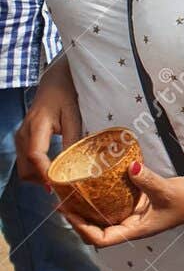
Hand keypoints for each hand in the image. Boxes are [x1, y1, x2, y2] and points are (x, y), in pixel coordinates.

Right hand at [15, 58, 81, 184]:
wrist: (54, 83)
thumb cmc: (66, 96)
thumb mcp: (74, 116)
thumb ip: (73, 140)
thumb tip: (75, 166)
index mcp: (37, 125)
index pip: (36, 155)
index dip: (46, 173)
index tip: (61, 185)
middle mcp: (24, 134)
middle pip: (26, 168)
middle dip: (43, 181)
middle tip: (65, 188)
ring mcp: (21, 138)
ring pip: (24, 169)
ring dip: (40, 178)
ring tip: (62, 180)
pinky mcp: (23, 141)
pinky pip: (26, 163)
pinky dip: (38, 171)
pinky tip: (54, 171)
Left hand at [60, 163, 183, 245]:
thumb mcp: (168, 190)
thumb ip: (148, 180)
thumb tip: (130, 167)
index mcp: (136, 230)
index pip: (100, 239)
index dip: (81, 229)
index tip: (68, 212)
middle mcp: (132, 225)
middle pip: (97, 229)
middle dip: (77, 217)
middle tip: (62, 199)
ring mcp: (136, 214)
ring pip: (104, 215)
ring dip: (87, 207)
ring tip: (72, 191)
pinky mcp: (141, 202)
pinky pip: (116, 202)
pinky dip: (103, 195)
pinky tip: (96, 181)